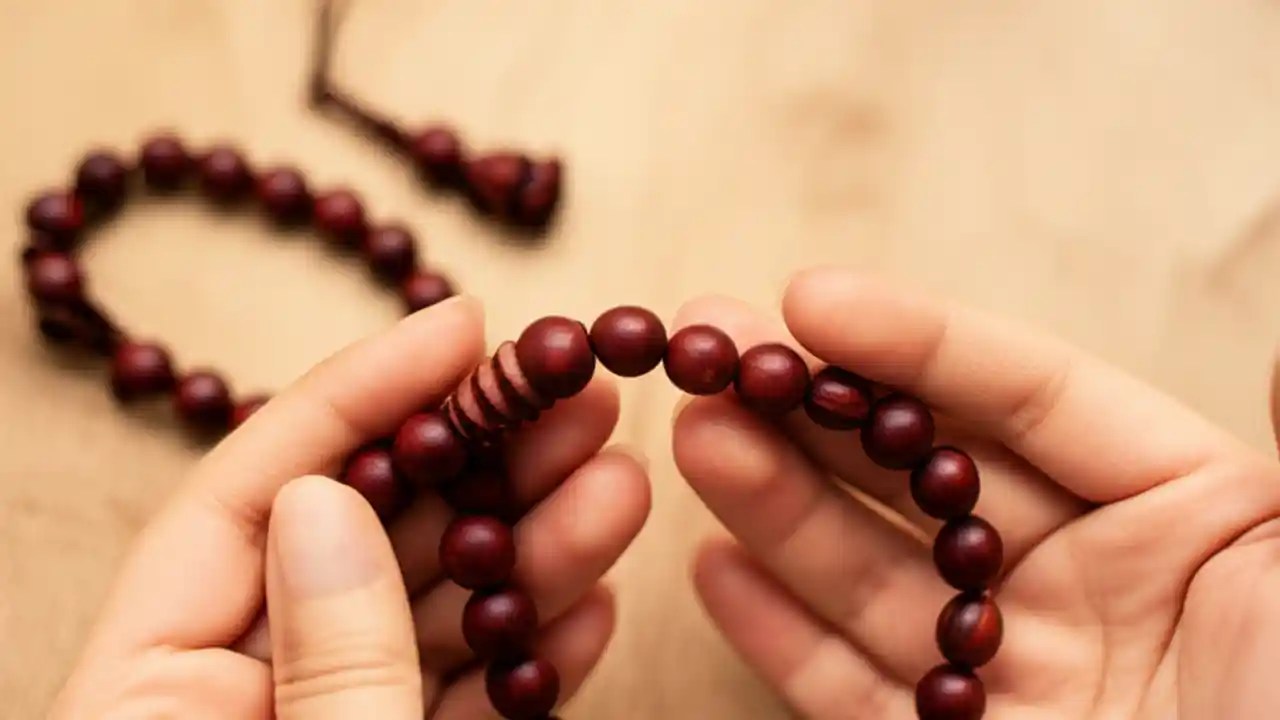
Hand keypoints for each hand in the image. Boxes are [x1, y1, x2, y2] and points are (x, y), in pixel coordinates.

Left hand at [52, 297, 649, 718]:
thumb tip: (330, 500)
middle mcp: (233, 696)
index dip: (361, 392)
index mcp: (148, 695)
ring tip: (619, 486)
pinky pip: (460, 702)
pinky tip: (590, 603)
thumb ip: (327, 662)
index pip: (245, 496)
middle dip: (484, 464)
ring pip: (428, 617)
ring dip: (533, 552)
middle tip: (582, 397)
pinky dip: (526, 659)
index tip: (463, 325)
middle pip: (362, 541)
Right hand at [673, 268, 1279, 718]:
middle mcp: (1092, 582)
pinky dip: (780, 633)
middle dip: (816, 406)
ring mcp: (1020, 675)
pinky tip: (716, 564)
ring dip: (777, 501)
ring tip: (697, 436)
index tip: (810, 301)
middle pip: (926, 470)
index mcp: (1190, 515)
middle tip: (718, 351)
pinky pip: (856, 690)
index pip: (1030, 398)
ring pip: (876, 572)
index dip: (916, 341)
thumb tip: (1277, 309)